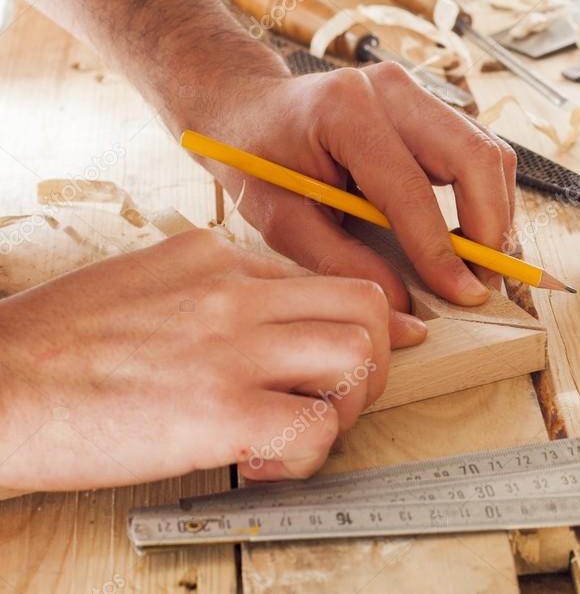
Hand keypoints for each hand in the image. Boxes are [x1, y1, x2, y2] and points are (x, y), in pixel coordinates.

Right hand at [0, 230, 421, 490]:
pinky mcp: (221, 411)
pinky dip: (310, 454)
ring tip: (306, 429)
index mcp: (216, 259)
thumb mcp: (142, 281)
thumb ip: (208, 288)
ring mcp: (233, 348)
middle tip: (343, 394)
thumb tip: (264, 312)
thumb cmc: (57, 345)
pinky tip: (265, 463)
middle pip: (367, 305)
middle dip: (376, 355)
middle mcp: (236, 292)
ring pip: (360, 355)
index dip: (362, 321)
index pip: (326, 280)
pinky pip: (318, 427)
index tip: (380, 344)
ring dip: (351, 403)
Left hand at [189, 62, 516, 311]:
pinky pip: (480, 152)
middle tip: (483, 283)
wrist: (251, 109)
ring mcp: (417, 91)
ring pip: (490, 153)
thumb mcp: (282, 220)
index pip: (411, 188)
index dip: (442, 249)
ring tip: (479, 267)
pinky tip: (469, 237)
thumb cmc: (259, 161)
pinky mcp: (432, 106)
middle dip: (491, 228)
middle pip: (475, 156)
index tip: (463, 295)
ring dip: (495, 215)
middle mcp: (391, 89)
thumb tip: (404, 303)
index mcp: (345, 111)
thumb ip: (341, 261)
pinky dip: (486, 199)